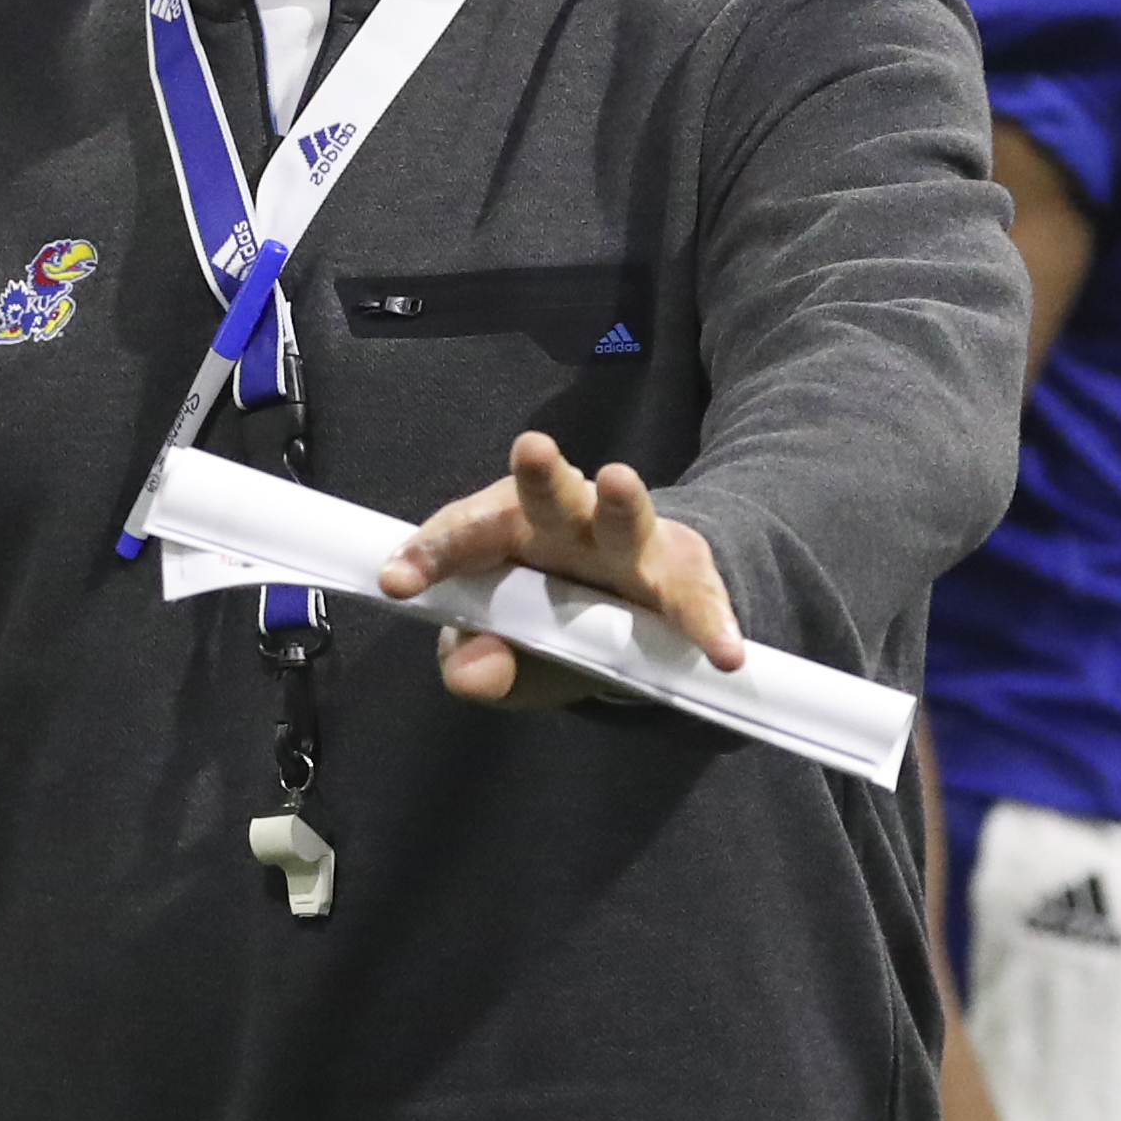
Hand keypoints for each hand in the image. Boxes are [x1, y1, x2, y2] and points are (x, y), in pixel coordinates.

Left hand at [381, 434, 746, 708]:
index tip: (397, 581)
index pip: (466, 532)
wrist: (636, 626)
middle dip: (539, 474)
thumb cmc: (552, 628)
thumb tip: (470, 671)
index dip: (432, 551)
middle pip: (546, 495)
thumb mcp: (509, 659)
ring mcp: (628, 544)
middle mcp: (566, 526)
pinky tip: (723, 653)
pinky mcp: (682, 574)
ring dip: (619, 500)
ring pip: (621, 516)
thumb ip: (479, 664)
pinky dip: (709, 625)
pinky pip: (697, 600)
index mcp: (508, 534)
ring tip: (618, 480)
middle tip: (530, 449)